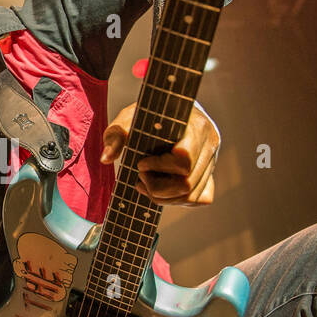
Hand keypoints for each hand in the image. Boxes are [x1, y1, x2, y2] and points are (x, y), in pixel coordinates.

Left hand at [101, 102, 218, 205]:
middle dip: (157, 186)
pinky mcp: (208, 176)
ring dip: (164, 197)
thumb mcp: (129, 118)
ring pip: (191, 195)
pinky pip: (197, 199)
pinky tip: (160, 191)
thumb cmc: (148, 116)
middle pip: (187, 184)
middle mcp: (210, 145)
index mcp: (197, 126)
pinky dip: (175, 201)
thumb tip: (106, 159)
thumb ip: (116, 135)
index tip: (141, 163)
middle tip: (140, 176)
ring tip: (144, 184)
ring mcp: (211, 162)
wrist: (167, 115)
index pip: (184, 159)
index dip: (160, 167)